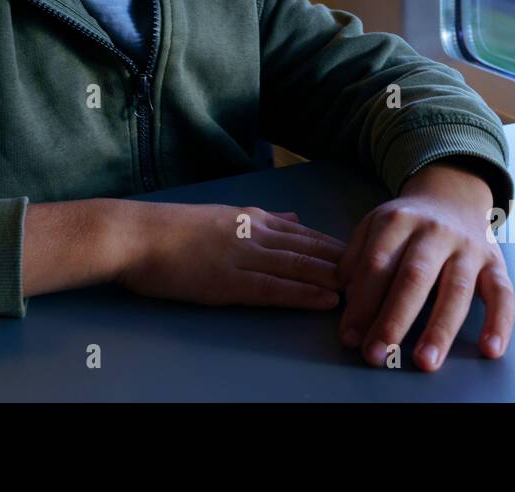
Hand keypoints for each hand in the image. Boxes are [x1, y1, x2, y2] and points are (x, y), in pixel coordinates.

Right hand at [117, 203, 346, 308]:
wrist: (134, 235)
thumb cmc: (168, 229)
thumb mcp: (219, 215)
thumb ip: (259, 218)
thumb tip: (291, 218)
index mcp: (250, 217)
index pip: (304, 233)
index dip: (336, 246)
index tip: (366, 254)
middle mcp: (253, 232)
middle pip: (311, 248)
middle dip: (347, 262)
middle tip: (381, 272)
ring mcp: (242, 256)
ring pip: (300, 267)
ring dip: (335, 278)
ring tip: (367, 288)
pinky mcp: (229, 280)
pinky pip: (275, 288)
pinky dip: (305, 294)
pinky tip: (327, 300)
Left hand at [336, 163, 513, 370]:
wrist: (453, 195)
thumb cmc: (407, 223)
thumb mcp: (375, 225)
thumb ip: (356, 258)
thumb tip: (347, 299)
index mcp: (399, 221)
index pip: (377, 264)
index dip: (361, 302)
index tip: (350, 336)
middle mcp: (435, 231)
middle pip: (413, 277)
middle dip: (393, 319)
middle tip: (377, 354)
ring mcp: (468, 247)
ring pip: (456, 289)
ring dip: (439, 328)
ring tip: (425, 362)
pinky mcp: (496, 262)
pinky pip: (503, 293)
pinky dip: (500, 322)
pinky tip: (490, 350)